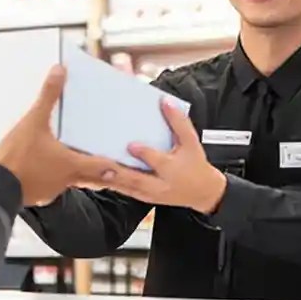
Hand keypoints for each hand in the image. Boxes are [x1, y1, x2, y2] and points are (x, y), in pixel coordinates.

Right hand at [0, 66, 121, 205]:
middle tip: (110, 163)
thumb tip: (60, 72)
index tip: (124, 162)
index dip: (115, 165)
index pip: (103, 167)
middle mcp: (66, 181)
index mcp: (71, 165)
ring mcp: (51, 190)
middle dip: (100, 171)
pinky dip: (55, 178)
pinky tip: (48, 169)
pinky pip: (51, 186)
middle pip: (92, 179)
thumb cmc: (17, 156)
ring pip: (71, 182)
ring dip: (77, 174)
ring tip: (78, 161)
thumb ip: (48, 96)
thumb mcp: (33, 121)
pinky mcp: (36, 195)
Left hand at [101, 99, 227, 214]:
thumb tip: (166, 101)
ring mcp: (151, 193)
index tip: (130, 145)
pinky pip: (127, 192)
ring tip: (97, 171)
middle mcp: (160, 183)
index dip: (144, 154)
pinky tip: (102, 176)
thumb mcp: (191, 142)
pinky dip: (115, 185)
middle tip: (104, 165)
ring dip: (113, 180)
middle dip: (121, 173)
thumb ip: (179, 122)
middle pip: (137, 180)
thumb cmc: (195, 163)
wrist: (203, 192)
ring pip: (129, 188)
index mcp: (172, 168)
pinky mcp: (145, 198)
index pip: (157, 161)